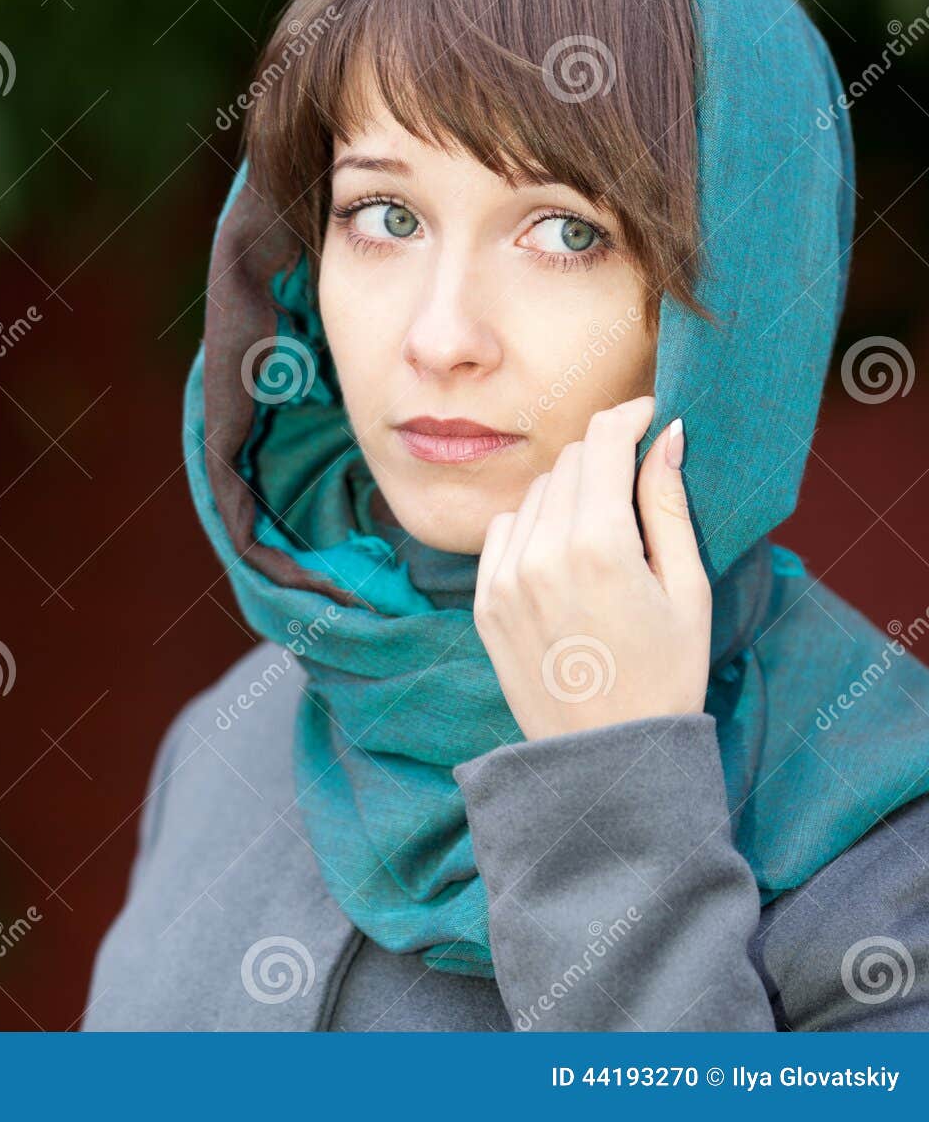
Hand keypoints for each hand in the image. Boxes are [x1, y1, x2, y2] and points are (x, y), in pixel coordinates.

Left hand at [474, 396, 710, 741]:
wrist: (605, 755)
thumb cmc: (664, 675)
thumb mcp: (687, 590)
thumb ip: (668, 506)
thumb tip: (665, 436)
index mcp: (597, 546)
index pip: (602, 442)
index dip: (629, 417)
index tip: (650, 416)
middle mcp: (539, 553)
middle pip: (568, 462)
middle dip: (605, 456)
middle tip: (637, 478)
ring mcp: (502, 578)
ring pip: (534, 493)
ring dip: (569, 492)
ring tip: (605, 529)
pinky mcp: (483, 600)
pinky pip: (503, 531)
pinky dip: (532, 525)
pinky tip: (563, 554)